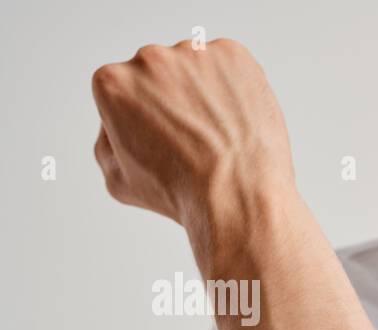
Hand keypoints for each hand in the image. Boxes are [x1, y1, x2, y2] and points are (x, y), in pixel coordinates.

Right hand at [91, 38, 293, 234]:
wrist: (239, 197)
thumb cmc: (182, 194)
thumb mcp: (117, 178)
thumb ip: (106, 140)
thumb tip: (116, 120)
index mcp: (113, 81)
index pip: (124, 90)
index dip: (143, 119)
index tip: (161, 141)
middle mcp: (149, 58)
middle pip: (159, 74)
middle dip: (173, 100)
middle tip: (194, 139)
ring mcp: (194, 53)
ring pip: (195, 69)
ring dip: (204, 93)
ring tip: (219, 133)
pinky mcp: (233, 54)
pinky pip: (230, 67)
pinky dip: (236, 88)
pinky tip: (238, 120)